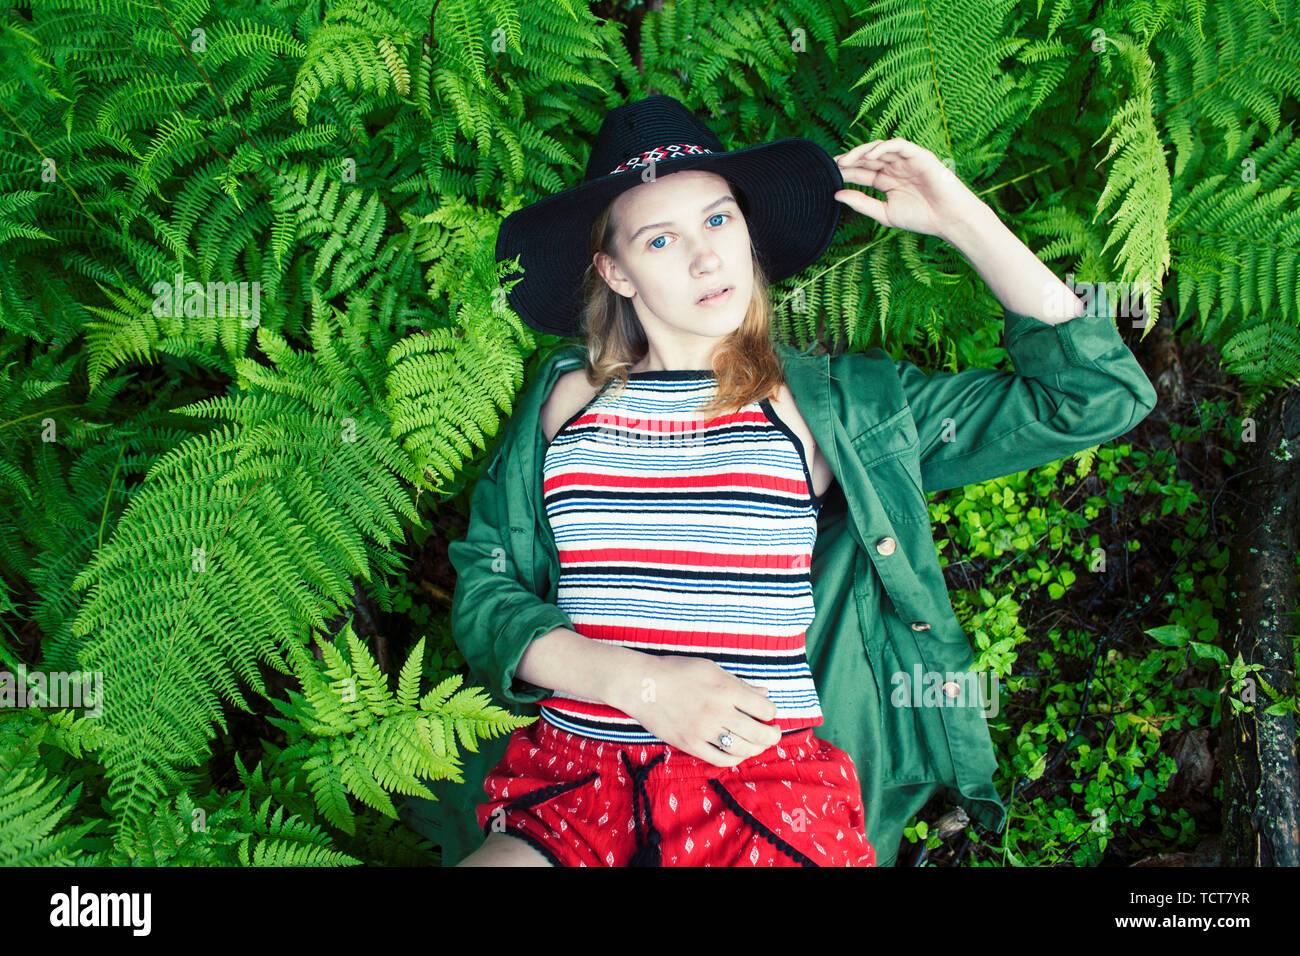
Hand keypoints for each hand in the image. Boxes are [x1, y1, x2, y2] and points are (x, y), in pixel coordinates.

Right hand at [615, 655, 781, 767]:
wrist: (642, 684)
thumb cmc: (677, 671)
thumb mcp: (712, 669)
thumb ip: (740, 684)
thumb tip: (765, 693)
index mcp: (727, 690)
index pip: (765, 709)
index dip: (771, 712)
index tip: (768, 712)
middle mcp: (718, 712)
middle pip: (759, 733)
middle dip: (772, 735)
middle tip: (773, 733)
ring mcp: (704, 731)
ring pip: (743, 750)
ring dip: (756, 748)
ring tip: (758, 743)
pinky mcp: (690, 745)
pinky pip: (720, 760)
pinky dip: (735, 759)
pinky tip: (738, 753)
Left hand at [832, 138, 981, 239]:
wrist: (948, 219)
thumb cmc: (921, 218)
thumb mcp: (884, 213)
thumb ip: (861, 203)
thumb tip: (836, 194)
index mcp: (885, 180)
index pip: (860, 172)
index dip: (844, 171)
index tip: (826, 174)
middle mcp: (894, 167)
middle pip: (866, 158)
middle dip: (849, 160)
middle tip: (831, 165)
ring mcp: (906, 160)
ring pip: (879, 148)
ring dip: (861, 152)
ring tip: (845, 161)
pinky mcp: (919, 155)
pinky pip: (898, 145)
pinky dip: (883, 147)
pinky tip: (869, 156)